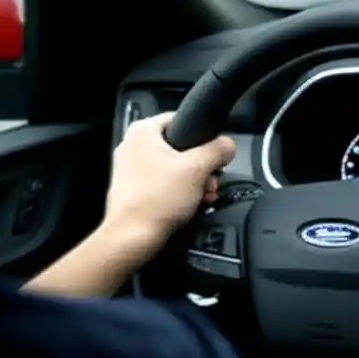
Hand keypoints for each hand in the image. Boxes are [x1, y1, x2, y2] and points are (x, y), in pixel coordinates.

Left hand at [103, 112, 236, 250]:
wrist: (132, 238)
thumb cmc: (160, 197)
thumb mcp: (198, 168)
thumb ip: (219, 149)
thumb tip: (229, 144)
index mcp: (143, 130)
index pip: (181, 120)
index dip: (204, 135)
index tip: (216, 153)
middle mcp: (132, 145)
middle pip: (180, 147)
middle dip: (202, 166)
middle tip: (212, 181)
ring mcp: (129, 169)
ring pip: (173, 167)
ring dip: (195, 181)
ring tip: (205, 196)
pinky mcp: (131, 190)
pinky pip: (162, 183)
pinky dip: (179, 192)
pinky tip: (193, 204)